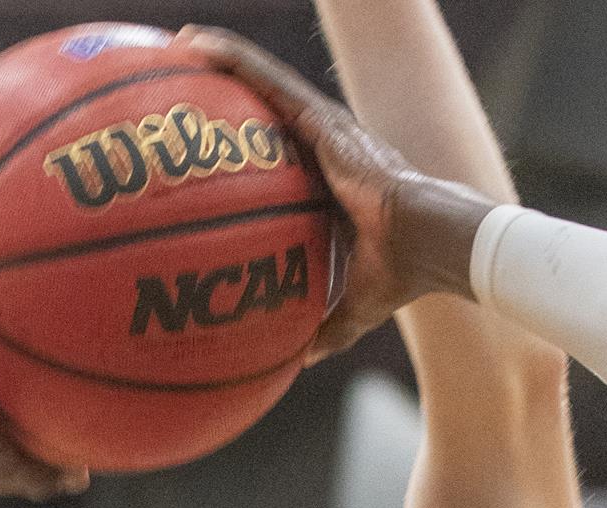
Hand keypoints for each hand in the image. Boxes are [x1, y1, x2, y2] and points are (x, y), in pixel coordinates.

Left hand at [181, 26, 497, 362]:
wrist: (430, 246)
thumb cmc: (398, 275)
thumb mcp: (349, 310)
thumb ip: (320, 329)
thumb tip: (294, 363)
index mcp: (325, 184)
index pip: (276, 158)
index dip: (245, 147)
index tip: (206, 147)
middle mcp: (321, 147)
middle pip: (262, 109)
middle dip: (224, 92)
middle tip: (176, 81)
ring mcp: (321, 127)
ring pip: (262, 82)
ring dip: (222, 60)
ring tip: (177, 44)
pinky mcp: (321, 117)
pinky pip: (267, 80)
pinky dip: (233, 60)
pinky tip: (196, 46)